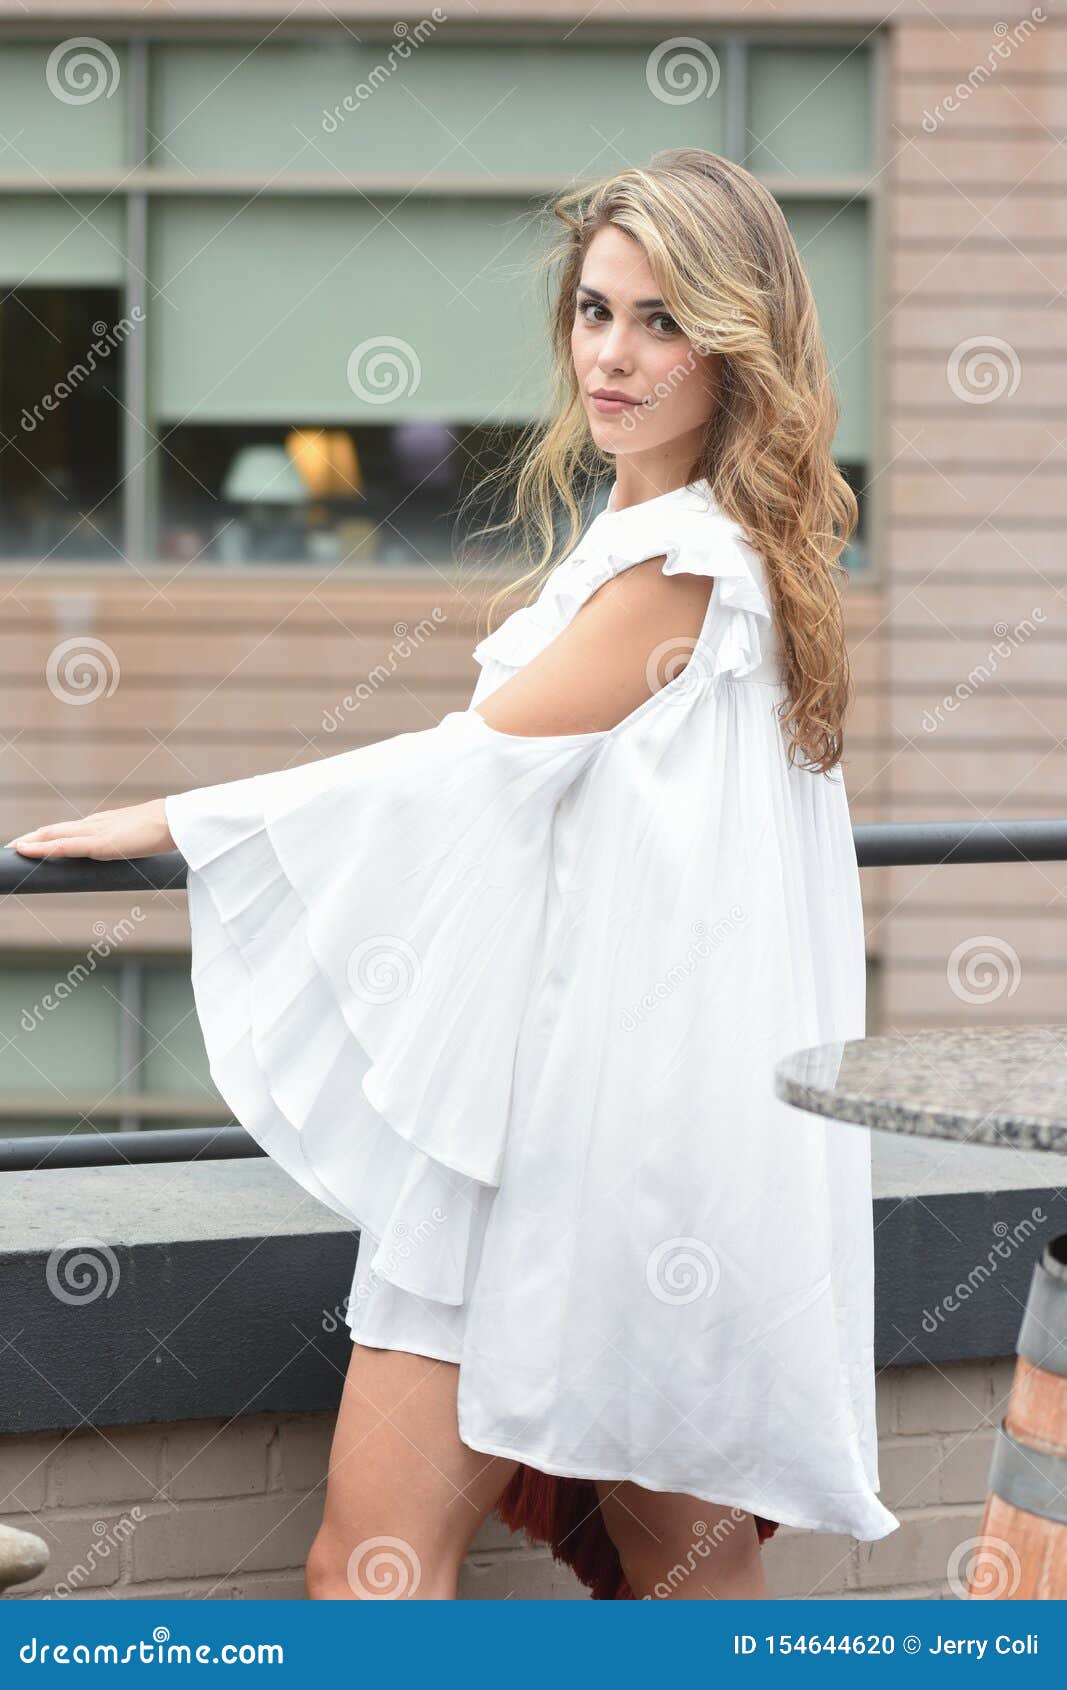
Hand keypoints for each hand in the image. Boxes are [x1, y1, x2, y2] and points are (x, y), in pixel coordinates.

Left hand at [4, 799, 176, 859]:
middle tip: (12, 846)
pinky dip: (42, 847)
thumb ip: (132, 843)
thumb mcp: (143, 838)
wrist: (177, 822)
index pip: (69, 829)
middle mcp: (94, 824)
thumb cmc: (167, 830)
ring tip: (11, 848)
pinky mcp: (97, 843)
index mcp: (105, 824)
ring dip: (30, 841)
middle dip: (31, 838)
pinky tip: (26, 849)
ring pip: (53, 835)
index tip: (32, 841)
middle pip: (54, 829)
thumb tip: (136, 851)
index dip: (47, 835)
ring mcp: (94, 832)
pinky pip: (63, 846)